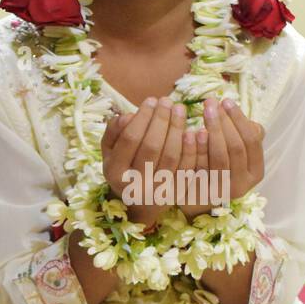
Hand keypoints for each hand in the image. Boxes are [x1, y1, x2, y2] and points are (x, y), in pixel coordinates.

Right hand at [100, 97, 185, 229]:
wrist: (138, 203)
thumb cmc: (123, 167)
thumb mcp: (110, 150)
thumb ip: (114, 131)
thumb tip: (128, 115)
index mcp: (114, 172)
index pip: (130, 139)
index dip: (142, 117)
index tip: (151, 100)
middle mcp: (134, 185)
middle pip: (151, 146)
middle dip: (161, 120)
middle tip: (168, 101)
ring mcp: (156, 192)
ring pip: (171, 156)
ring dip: (177, 129)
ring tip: (180, 109)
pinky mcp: (175, 194)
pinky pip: (186, 168)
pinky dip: (192, 149)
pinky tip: (194, 131)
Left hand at [176, 96, 264, 220]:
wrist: (196, 197)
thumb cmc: (220, 166)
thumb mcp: (238, 153)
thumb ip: (245, 137)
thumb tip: (250, 123)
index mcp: (255, 172)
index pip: (252, 142)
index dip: (240, 120)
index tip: (227, 101)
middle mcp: (242, 184)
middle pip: (236, 148)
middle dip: (224, 122)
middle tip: (211, 103)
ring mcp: (222, 191)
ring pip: (219, 158)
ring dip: (213, 131)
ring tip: (204, 111)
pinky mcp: (202, 194)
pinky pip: (200, 168)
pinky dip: (197, 148)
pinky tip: (190, 131)